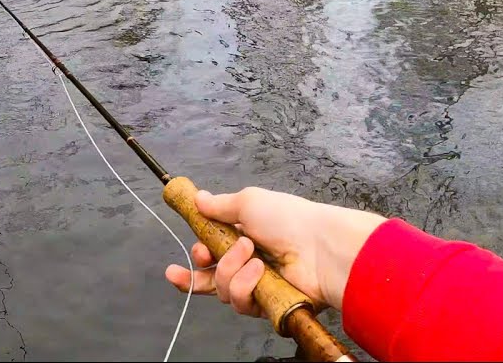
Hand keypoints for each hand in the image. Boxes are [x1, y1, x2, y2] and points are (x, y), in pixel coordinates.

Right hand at [164, 187, 385, 316]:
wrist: (321, 248)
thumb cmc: (289, 220)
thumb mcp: (248, 202)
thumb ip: (218, 205)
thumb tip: (198, 198)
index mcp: (244, 237)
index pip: (212, 252)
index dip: (196, 257)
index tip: (181, 260)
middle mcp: (249, 263)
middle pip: (211, 278)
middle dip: (198, 273)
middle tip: (203, 256)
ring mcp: (258, 285)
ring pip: (222, 288)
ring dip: (230, 269)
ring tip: (251, 255)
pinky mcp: (267, 304)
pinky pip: (241, 301)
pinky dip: (245, 284)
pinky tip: (259, 272)